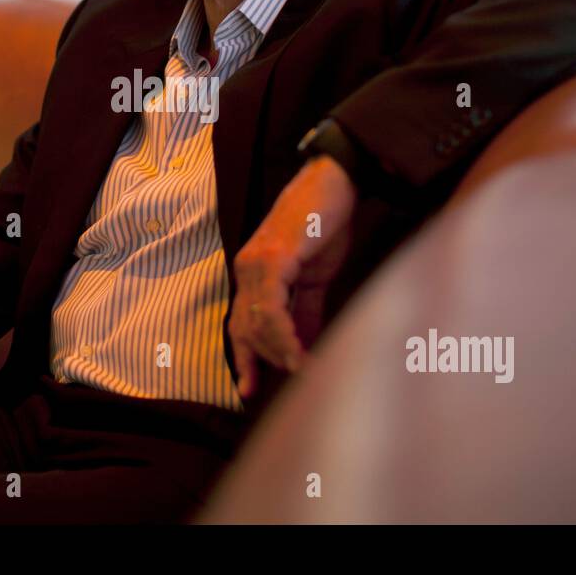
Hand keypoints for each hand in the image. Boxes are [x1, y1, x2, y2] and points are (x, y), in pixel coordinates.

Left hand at [230, 154, 356, 398]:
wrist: (334, 182)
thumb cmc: (324, 223)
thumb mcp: (314, 274)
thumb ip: (306, 308)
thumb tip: (307, 342)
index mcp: (253, 273)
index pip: (240, 324)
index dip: (245, 359)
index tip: (249, 392)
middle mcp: (247, 269)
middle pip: (246, 329)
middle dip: (267, 359)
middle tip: (294, 375)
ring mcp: (256, 263)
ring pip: (256, 322)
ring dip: (279, 351)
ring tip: (301, 369)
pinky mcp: (273, 258)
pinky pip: (271, 306)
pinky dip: (283, 333)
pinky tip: (298, 350)